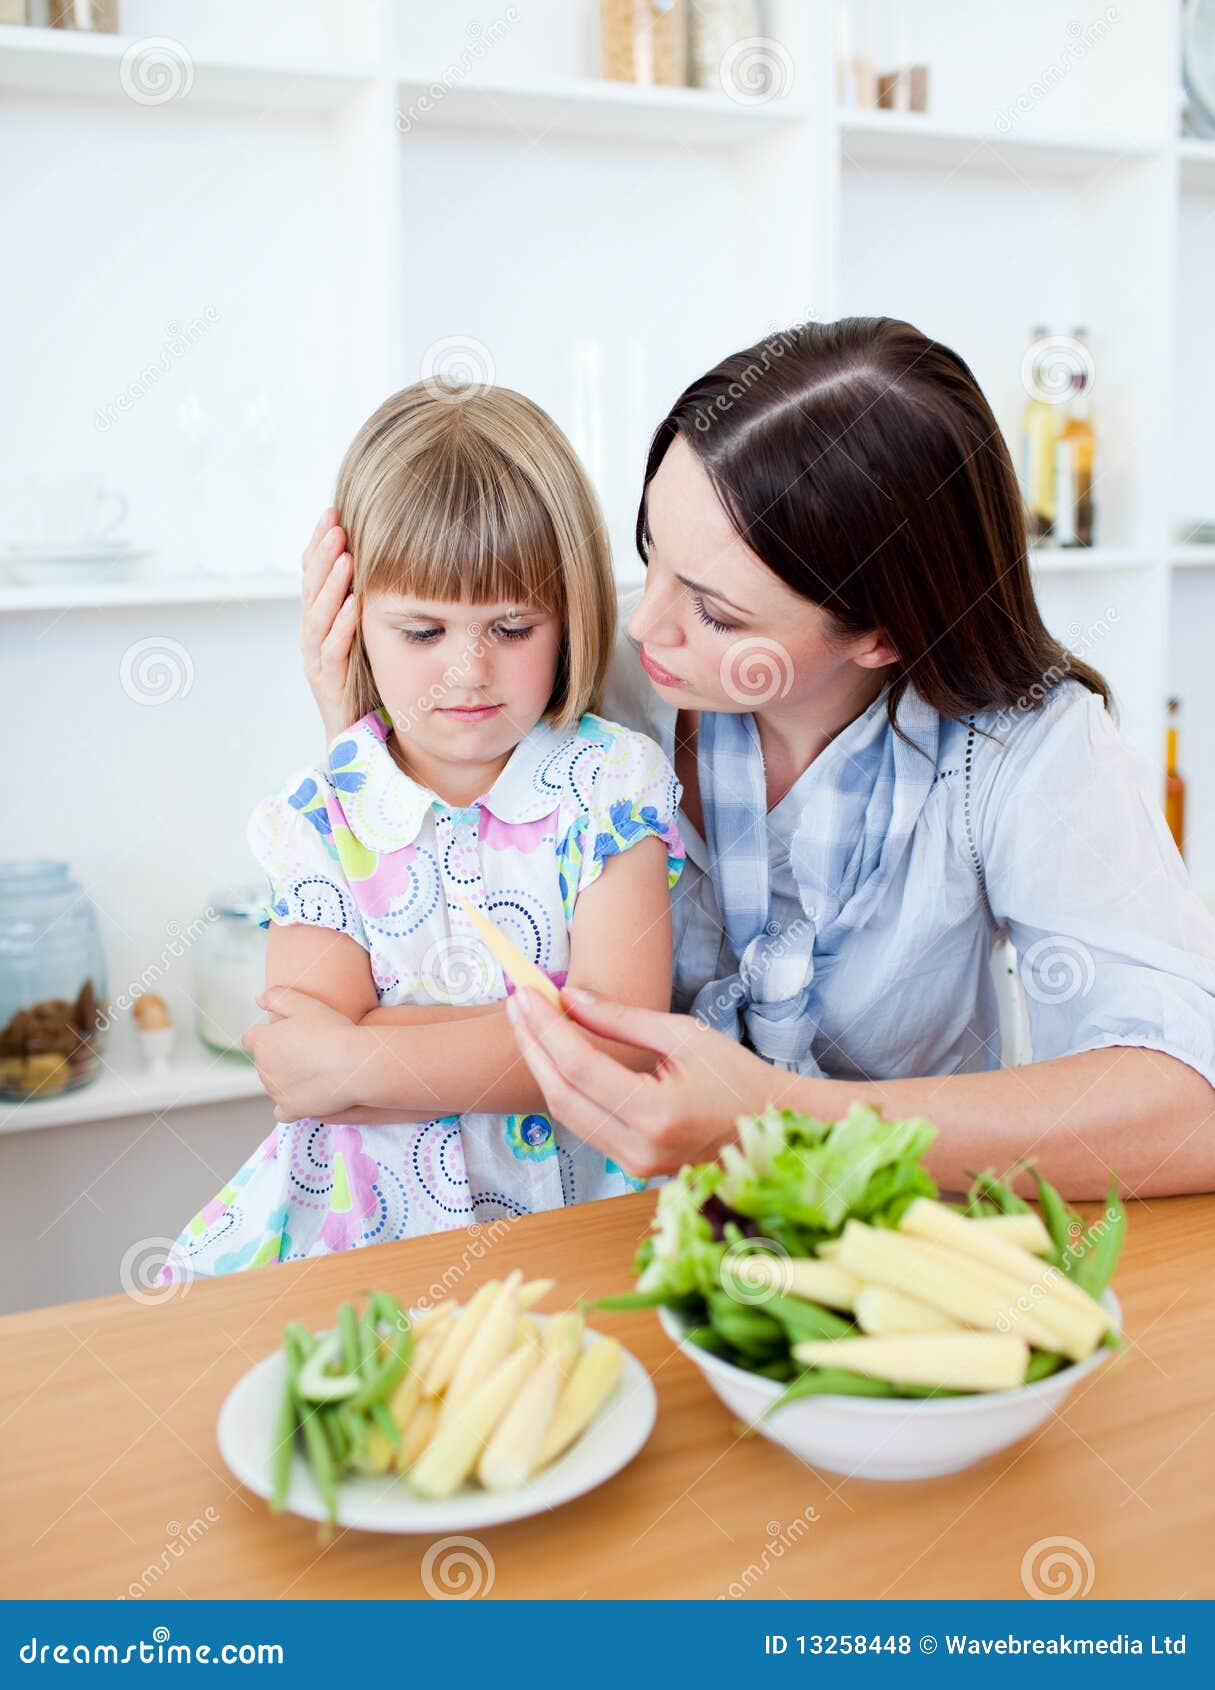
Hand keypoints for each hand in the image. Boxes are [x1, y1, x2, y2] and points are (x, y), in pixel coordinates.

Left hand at [243, 985, 362, 1122]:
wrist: (354, 1064)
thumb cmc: (332, 1031)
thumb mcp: (305, 1004)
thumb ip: (277, 997)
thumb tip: (259, 999)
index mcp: (263, 1042)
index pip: (250, 1039)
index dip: (267, 1036)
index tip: (286, 1035)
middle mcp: (263, 1068)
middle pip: (263, 1062)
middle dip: (278, 1057)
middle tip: (306, 1050)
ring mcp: (276, 1092)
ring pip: (273, 1085)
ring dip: (285, 1079)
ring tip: (314, 1070)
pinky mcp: (290, 1109)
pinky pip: (282, 1111)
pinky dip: (290, 1106)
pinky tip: (305, 1096)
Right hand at [301, 506, 356, 744]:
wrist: (357, 738)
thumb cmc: (364, 683)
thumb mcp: (363, 635)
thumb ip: (361, 601)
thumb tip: (374, 560)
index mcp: (321, 622)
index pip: (314, 575)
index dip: (320, 544)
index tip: (332, 511)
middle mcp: (313, 638)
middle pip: (311, 589)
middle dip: (321, 555)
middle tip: (334, 524)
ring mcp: (318, 662)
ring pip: (318, 618)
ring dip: (330, 586)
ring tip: (344, 557)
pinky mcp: (330, 686)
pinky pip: (333, 653)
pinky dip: (341, 628)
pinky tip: (352, 607)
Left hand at [505, 986, 794, 1177]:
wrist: (773, 1125)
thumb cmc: (738, 1076)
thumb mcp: (684, 1035)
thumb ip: (621, 1019)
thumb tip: (568, 997)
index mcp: (657, 1113)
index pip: (579, 1066)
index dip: (545, 1027)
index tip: (525, 994)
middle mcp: (639, 1148)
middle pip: (561, 1093)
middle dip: (532, 1045)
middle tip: (516, 1003)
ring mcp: (633, 1165)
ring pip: (566, 1113)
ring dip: (542, 1066)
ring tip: (530, 1023)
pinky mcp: (632, 1168)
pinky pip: (584, 1125)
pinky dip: (564, 1088)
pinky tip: (555, 1055)